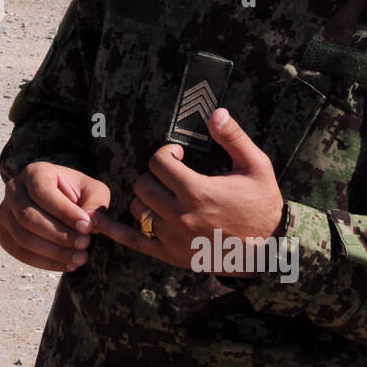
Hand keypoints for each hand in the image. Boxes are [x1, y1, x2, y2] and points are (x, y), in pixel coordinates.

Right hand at [0, 162, 110, 272]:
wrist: (59, 201)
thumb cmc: (77, 194)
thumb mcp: (93, 192)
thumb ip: (95, 205)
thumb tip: (92, 223)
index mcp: (34, 173)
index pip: (42, 193)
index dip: (64, 212)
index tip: (88, 227)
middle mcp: (13, 190)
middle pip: (28, 217)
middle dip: (59, 235)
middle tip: (85, 244)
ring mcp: (4, 213)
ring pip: (23, 238)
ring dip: (54, 252)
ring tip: (80, 258)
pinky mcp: (4, 234)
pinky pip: (20, 253)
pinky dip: (45, 263)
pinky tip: (68, 264)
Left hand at [94, 108, 284, 275]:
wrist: (269, 249)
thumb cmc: (263, 204)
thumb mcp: (255, 165)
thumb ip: (232, 137)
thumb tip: (215, 111)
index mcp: (198, 191)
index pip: (159, 163)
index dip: (166, 153)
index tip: (178, 155)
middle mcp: (180, 215)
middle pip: (144, 184)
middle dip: (155, 174)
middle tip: (170, 175)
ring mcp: (173, 237)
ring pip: (138, 209)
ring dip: (146, 198)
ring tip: (163, 196)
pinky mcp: (170, 254)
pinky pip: (133, 241)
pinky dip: (113, 230)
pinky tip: (97, 220)